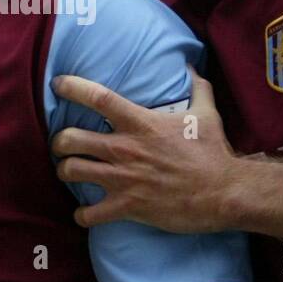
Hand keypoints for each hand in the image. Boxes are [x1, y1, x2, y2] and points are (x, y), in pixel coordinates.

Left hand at [51, 69, 239, 232]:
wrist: (224, 193)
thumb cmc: (214, 153)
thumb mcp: (207, 114)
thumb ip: (197, 87)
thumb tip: (192, 66)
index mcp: (140, 123)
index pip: (97, 98)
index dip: (72, 87)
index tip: (58, 84)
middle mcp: (125, 149)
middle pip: (70, 138)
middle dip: (59, 141)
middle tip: (63, 144)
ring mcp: (123, 179)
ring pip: (71, 171)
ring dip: (65, 172)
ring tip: (69, 172)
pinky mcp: (127, 207)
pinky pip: (89, 214)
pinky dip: (82, 215)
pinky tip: (86, 213)